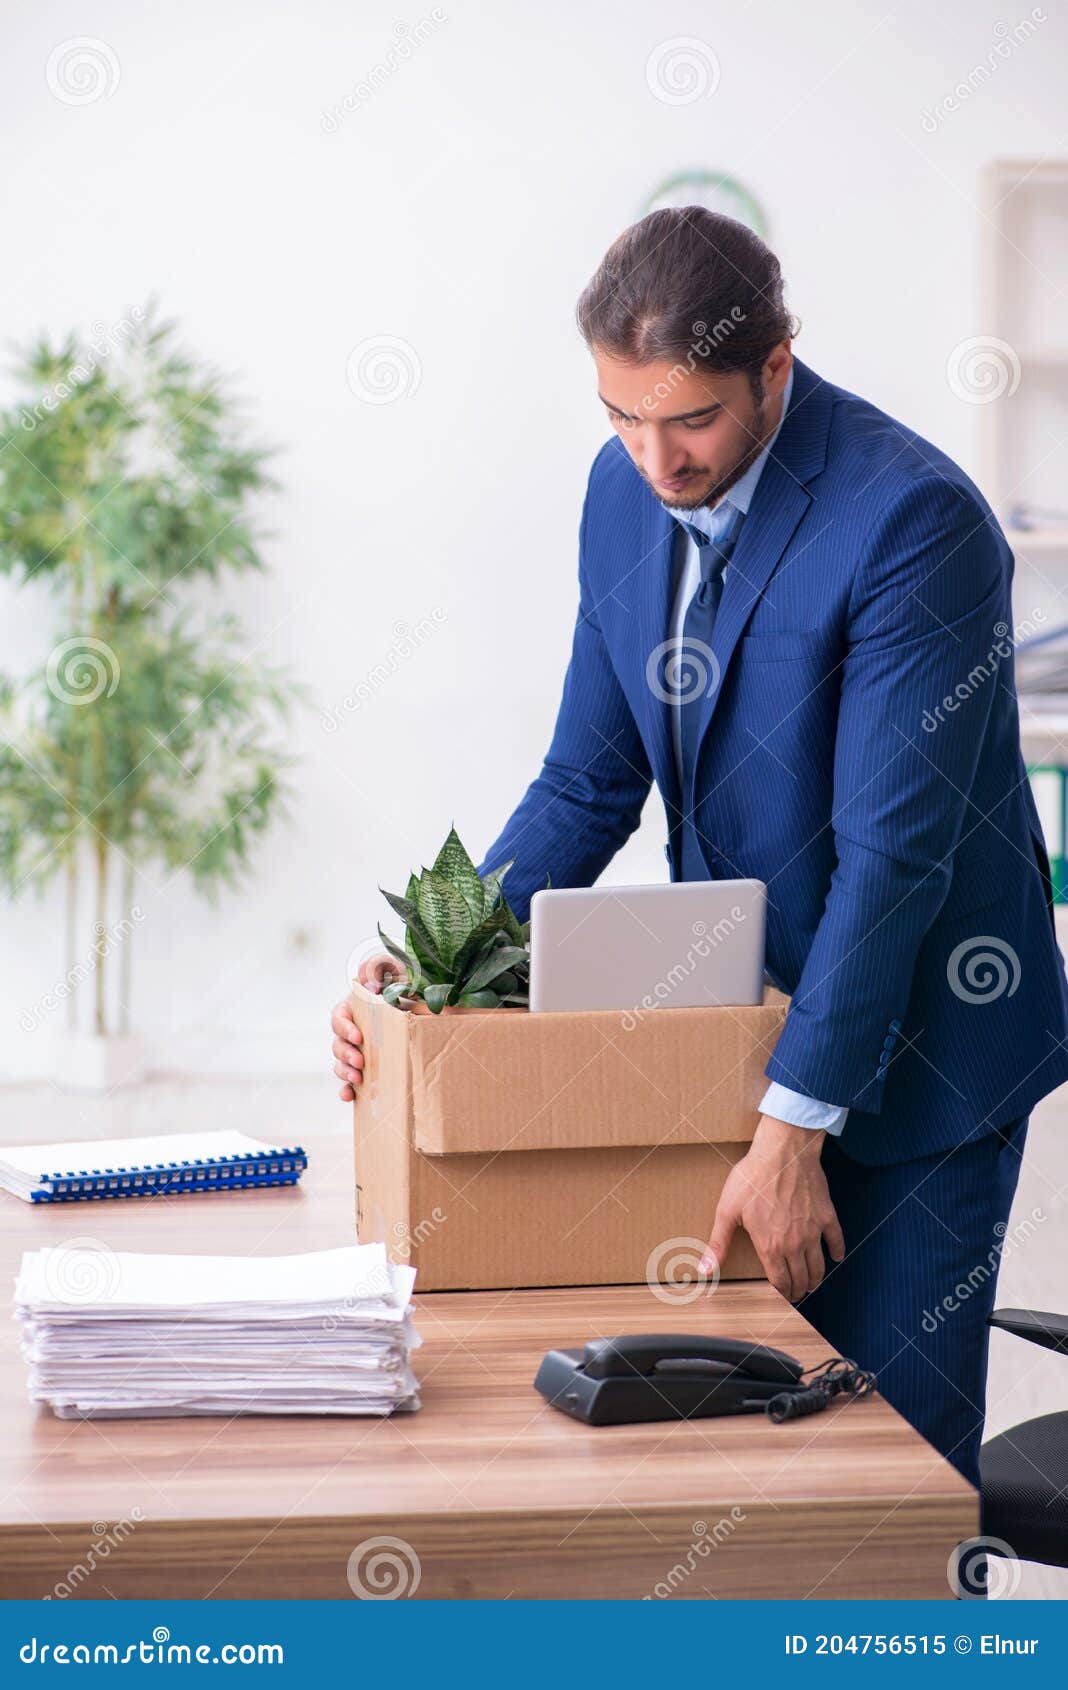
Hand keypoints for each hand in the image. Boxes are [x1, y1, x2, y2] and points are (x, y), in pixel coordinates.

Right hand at [330, 954, 404, 1100]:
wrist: (433, 1007)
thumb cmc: (410, 986)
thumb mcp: (399, 971)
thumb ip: (381, 969)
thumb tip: (370, 984)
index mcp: (355, 1007)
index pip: (339, 1017)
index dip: (344, 1028)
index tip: (358, 1037)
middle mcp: (353, 1030)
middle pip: (337, 1042)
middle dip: (345, 1053)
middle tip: (361, 1061)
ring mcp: (358, 1049)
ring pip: (340, 1062)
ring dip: (345, 1071)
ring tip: (358, 1078)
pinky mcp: (367, 1067)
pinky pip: (350, 1080)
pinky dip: (346, 1089)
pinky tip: (348, 1096)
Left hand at [701, 1114, 845, 1301]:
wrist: (783, 1152)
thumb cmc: (753, 1178)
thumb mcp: (727, 1210)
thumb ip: (718, 1243)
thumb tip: (704, 1270)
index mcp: (770, 1246)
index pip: (779, 1281)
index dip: (781, 1293)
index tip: (781, 1297)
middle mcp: (794, 1244)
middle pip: (800, 1277)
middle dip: (797, 1289)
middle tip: (796, 1293)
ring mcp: (813, 1231)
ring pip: (818, 1265)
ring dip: (815, 1278)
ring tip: (812, 1283)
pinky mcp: (826, 1215)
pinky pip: (836, 1240)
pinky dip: (837, 1251)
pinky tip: (835, 1256)